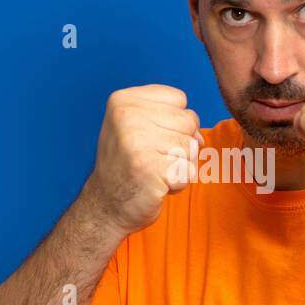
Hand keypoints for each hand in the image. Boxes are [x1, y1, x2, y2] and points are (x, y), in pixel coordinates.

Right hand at [84, 84, 202, 234]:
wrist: (106, 206)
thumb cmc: (129, 165)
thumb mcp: (141, 128)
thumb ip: (173, 120)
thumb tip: (199, 137)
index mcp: (123, 100)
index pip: (178, 99)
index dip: (172, 123)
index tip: (148, 139)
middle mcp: (127, 117)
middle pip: (189, 121)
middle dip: (179, 145)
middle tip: (151, 158)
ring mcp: (137, 143)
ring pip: (191, 146)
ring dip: (179, 165)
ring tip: (153, 171)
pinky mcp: (150, 169)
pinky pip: (189, 171)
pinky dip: (178, 183)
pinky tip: (156, 185)